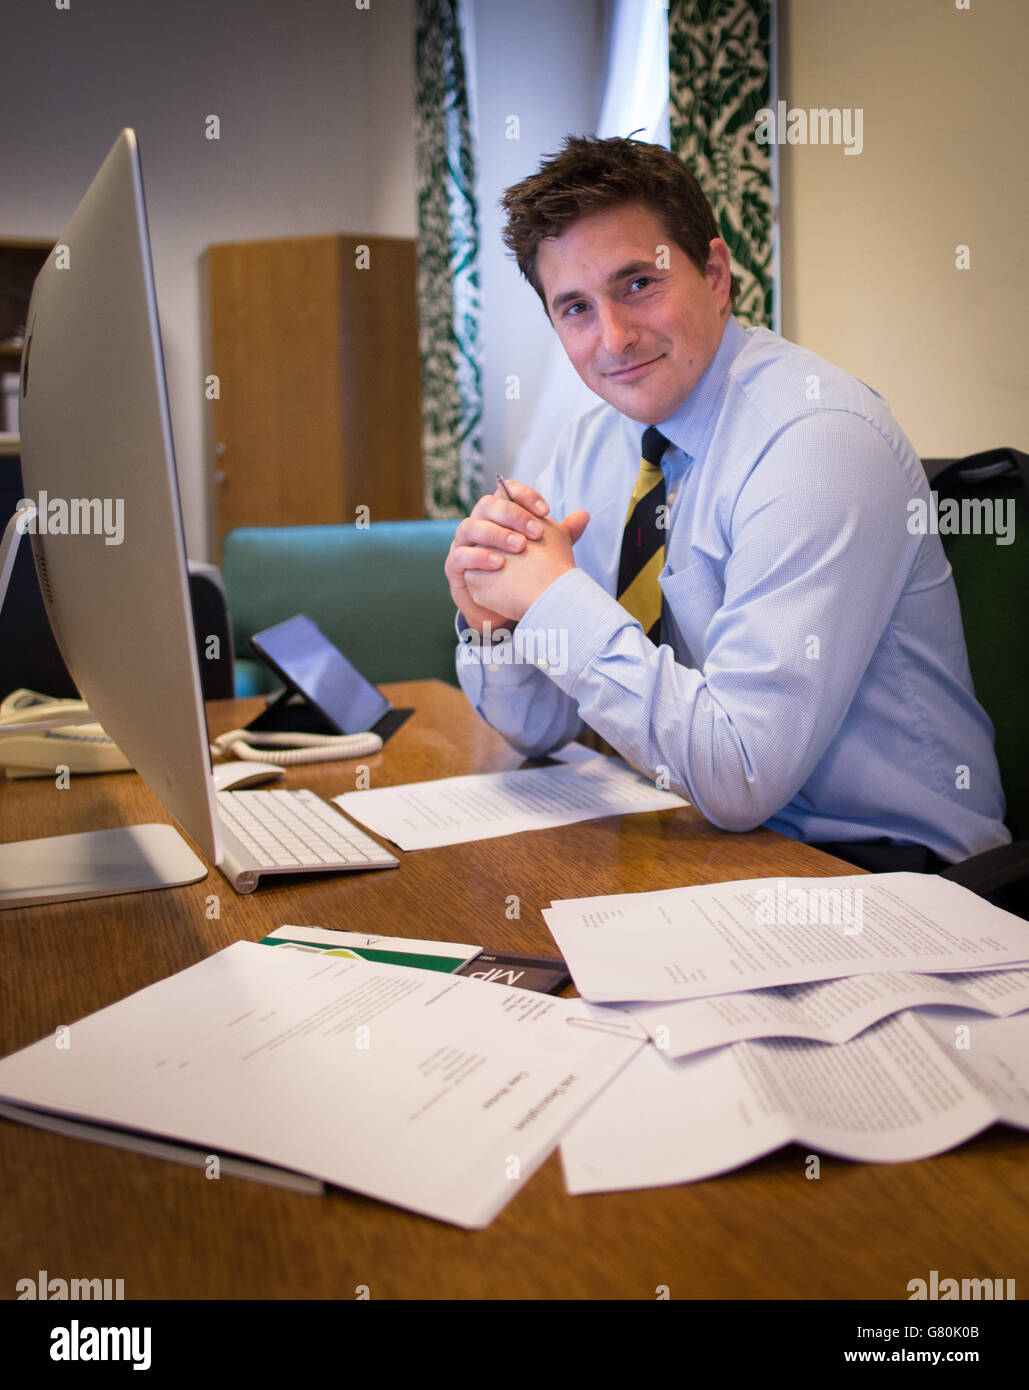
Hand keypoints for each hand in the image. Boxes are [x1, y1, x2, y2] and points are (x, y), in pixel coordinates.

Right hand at [464, 503, 589, 623]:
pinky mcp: (454, 566)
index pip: (506, 491)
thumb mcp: (544, 553)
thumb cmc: (521, 573)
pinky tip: (499, 563)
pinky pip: (460, 556)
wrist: (501, 606)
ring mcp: (462, 544)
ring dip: (495, 534)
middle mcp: (478, 523)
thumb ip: (562, 535)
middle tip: (535, 532)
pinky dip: (478, 557)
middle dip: (512, 515)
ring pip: (469, 526)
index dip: (524, 496)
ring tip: (519, 547)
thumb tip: (584, 515)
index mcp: (498, 515)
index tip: (546, 511)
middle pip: (487, 504)